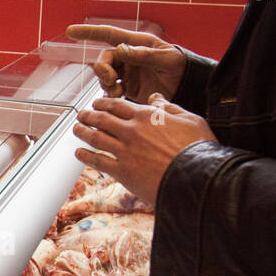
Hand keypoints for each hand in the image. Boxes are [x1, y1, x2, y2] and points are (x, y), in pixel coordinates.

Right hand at [66, 24, 185, 103]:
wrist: (189, 85)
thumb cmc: (181, 66)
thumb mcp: (167, 58)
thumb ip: (145, 54)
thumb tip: (122, 50)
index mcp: (136, 44)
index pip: (108, 35)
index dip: (88, 32)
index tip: (70, 31)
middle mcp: (128, 57)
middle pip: (104, 60)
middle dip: (103, 70)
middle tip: (111, 79)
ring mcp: (128, 73)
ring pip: (105, 76)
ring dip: (107, 84)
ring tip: (118, 91)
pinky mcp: (129, 88)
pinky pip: (112, 90)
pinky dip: (112, 95)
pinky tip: (120, 97)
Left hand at [71, 93, 215, 205]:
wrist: (196, 178)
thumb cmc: (198, 149)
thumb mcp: (191, 120)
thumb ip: (170, 107)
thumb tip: (156, 98)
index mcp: (146, 116)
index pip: (117, 105)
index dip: (103, 103)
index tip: (97, 104)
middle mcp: (131, 131)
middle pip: (102, 119)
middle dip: (88, 115)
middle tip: (81, 115)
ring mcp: (125, 151)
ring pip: (96, 138)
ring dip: (82, 132)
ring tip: (76, 129)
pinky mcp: (123, 171)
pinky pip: (98, 161)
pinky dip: (85, 156)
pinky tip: (79, 154)